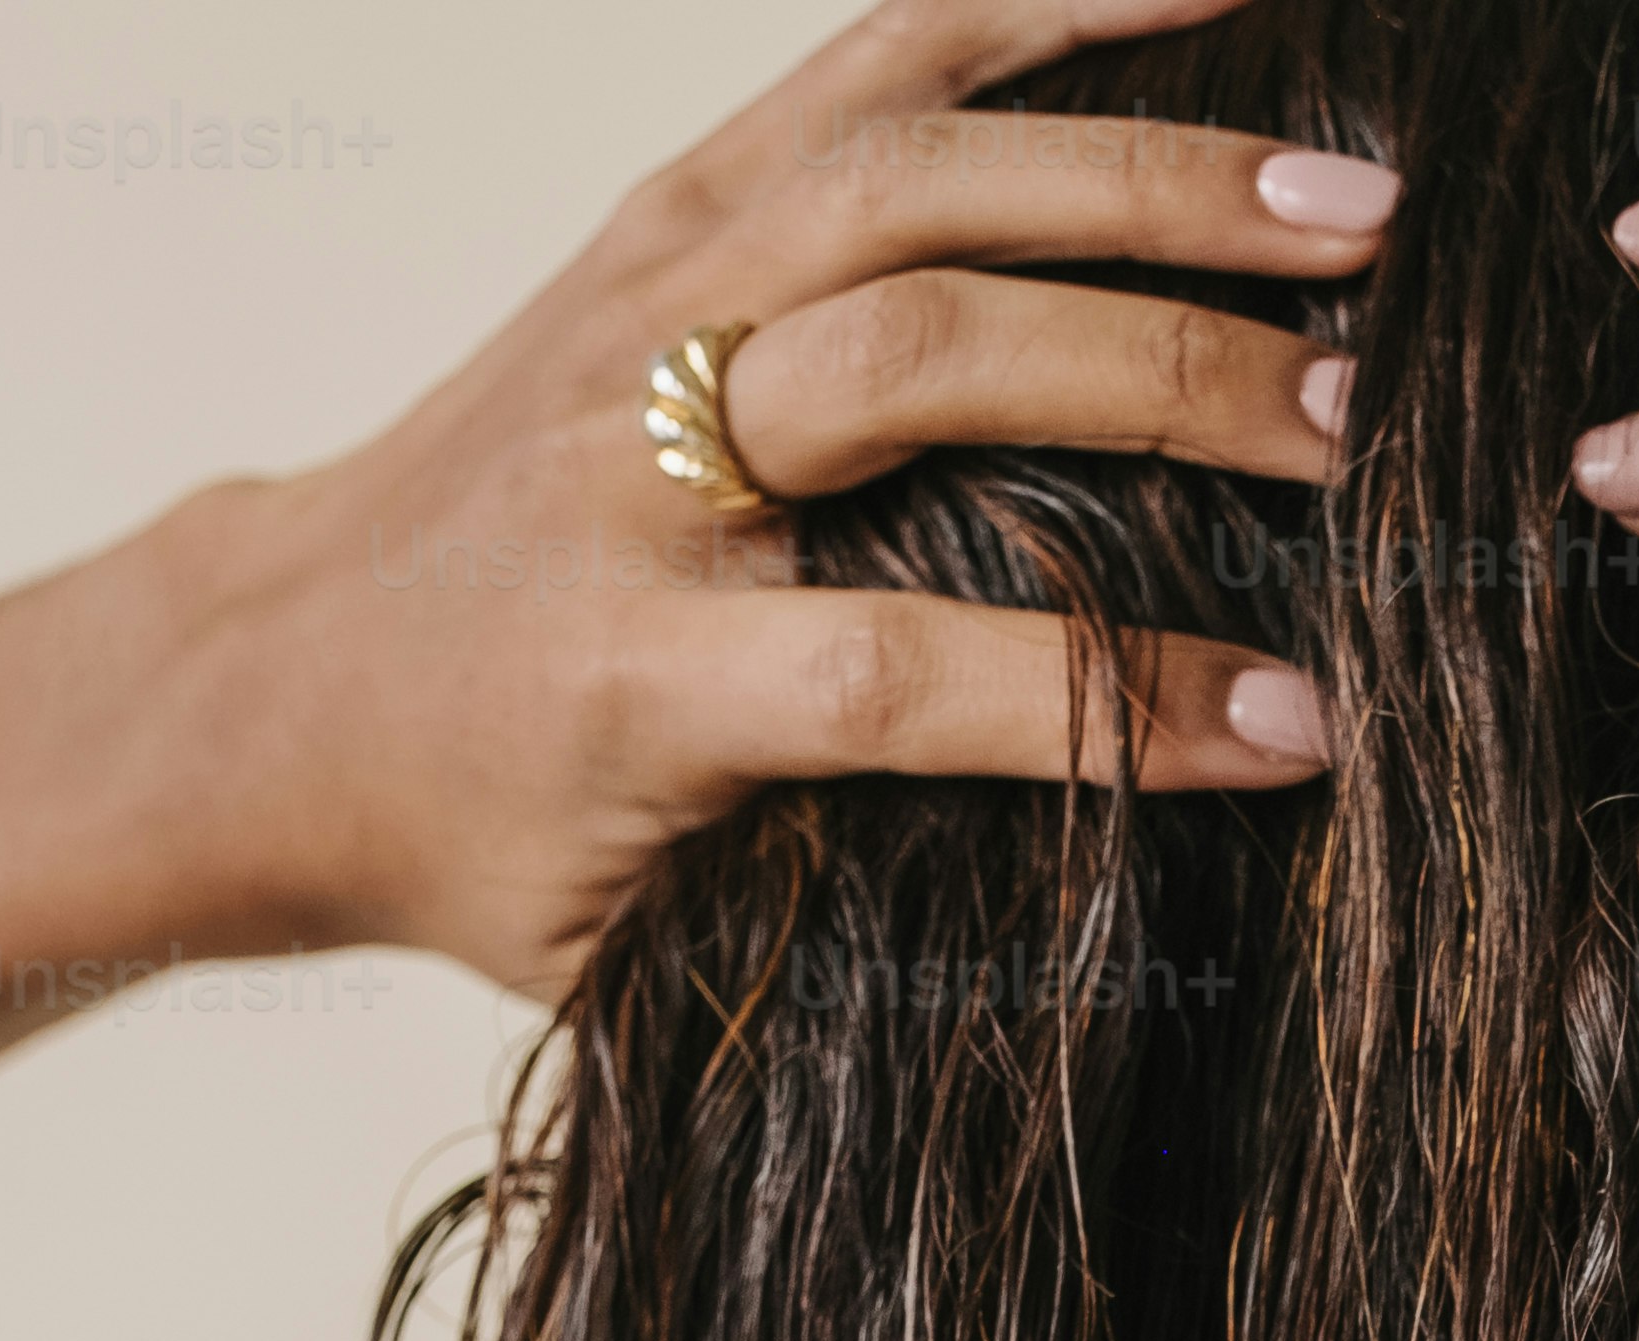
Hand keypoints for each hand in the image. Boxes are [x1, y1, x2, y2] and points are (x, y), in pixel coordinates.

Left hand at [188, 0, 1392, 996]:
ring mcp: (650, 296)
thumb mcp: (628, 948)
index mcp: (628, 676)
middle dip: (1160, 376)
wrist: (276, 675)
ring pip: (914, 179)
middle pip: (922, 361)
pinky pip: (880, 62)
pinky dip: (1051, 8)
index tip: (1300, 728)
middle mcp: (633, 457)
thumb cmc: (482, 833)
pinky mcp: (671, 198)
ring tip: (1350, 205)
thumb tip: (1098, 916)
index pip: (902, 675)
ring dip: (1147, 174)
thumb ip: (828, 920)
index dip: (1108, 702)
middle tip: (1362, 417)